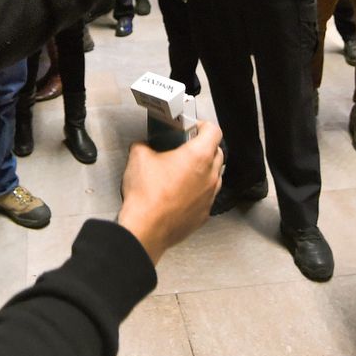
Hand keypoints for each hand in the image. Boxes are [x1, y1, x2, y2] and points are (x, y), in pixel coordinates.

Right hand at [118, 121, 224, 264]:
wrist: (146, 229)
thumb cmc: (146, 196)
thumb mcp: (138, 157)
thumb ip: (144, 145)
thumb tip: (143, 146)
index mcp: (198, 156)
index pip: (214, 131)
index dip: (203, 125)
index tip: (193, 128)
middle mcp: (209, 175)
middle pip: (217, 152)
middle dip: (204, 147)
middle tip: (186, 147)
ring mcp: (209, 196)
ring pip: (215, 175)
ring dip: (203, 169)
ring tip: (183, 170)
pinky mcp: (204, 214)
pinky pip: (207, 195)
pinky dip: (198, 190)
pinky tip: (181, 192)